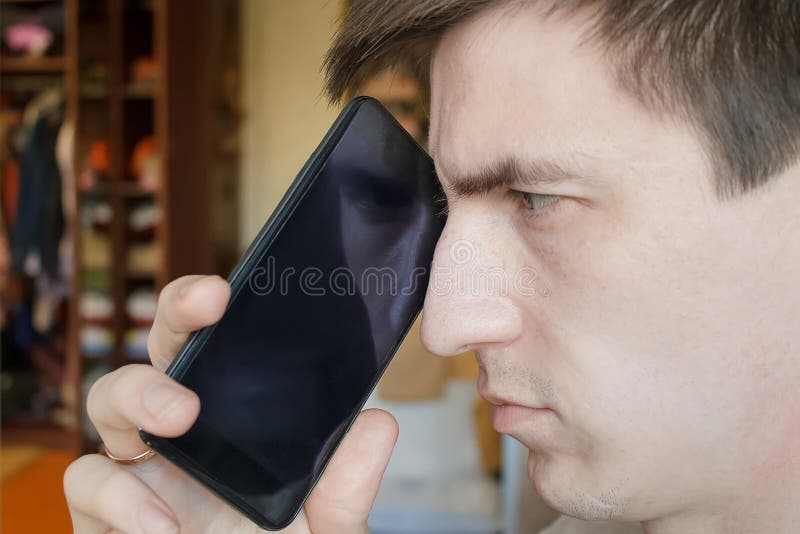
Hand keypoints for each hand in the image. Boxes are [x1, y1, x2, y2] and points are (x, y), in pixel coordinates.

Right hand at [64, 275, 397, 532]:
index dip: (213, 308)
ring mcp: (139, 471)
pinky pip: (87, 481)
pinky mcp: (104, 515)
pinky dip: (119, 496)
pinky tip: (162, 525)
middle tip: (206, 305)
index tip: (228, 289)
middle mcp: (183, 435)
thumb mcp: (329, 523)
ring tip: (178, 418)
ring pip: (108, 396)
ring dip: (138, 393)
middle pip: (163, 349)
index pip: (219, 346)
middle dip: (177, 313)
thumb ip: (347, 481)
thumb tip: (378, 424)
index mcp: (234, 421)